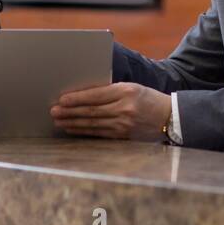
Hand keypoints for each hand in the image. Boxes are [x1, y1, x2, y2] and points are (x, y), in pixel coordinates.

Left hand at [50, 82, 171, 140]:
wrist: (170, 117)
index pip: (95, 95)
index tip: (61, 99)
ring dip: (73, 123)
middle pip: (91, 111)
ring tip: (58, 121)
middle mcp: (124, 109)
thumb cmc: (148, 99)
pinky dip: (84, 131)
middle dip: (69, 112)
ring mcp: (124, 125)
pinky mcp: (123, 136)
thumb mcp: (131, 87)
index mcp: (126, 91)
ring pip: (92, 124)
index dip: (76, 98)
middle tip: (53, 111)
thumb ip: (110, 91)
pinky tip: (73, 129)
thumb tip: (83, 94)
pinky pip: (99, 134)